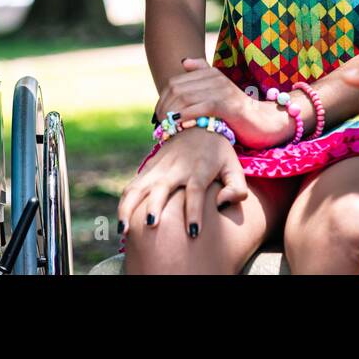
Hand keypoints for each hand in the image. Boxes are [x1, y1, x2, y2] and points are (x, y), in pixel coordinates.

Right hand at [116, 127, 247, 236]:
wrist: (198, 125)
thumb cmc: (219, 153)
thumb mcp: (234, 167)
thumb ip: (236, 188)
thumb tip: (222, 204)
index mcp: (199, 171)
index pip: (195, 192)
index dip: (194, 212)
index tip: (193, 233)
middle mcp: (176, 169)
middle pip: (161, 188)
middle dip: (155, 206)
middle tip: (151, 225)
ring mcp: (159, 169)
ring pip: (139, 187)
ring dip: (129, 207)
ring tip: (124, 230)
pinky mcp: (149, 168)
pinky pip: (132, 186)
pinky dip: (124, 202)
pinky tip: (122, 221)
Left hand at [154, 58, 289, 148]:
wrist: (265, 122)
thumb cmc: (237, 112)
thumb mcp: (219, 92)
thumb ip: (203, 76)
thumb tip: (184, 61)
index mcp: (210, 74)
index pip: (175, 82)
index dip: (163, 99)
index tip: (160, 115)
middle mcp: (215, 78)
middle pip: (177, 89)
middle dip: (165, 107)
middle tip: (161, 123)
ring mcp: (222, 90)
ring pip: (185, 97)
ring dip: (172, 113)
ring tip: (168, 126)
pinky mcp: (228, 105)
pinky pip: (200, 107)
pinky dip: (185, 116)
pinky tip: (179, 125)